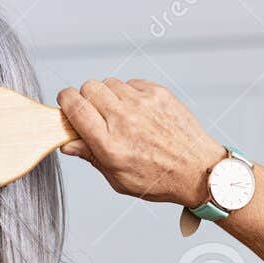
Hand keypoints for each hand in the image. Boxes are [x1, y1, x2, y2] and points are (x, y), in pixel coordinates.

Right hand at [56, 79, 225, 206]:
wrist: (198, 170)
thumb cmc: (158, 179)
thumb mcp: (118, 178)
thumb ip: (91, 156)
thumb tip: (67, 143)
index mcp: (110, 144)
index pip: (75, 107)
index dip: (65, 101)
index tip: (66, 104)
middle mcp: (124, 120)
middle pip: (89, 88)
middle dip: (85, 98)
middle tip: (93, 113)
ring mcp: (143, 103)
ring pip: (110, 83)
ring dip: (108, 96)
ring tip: (119, 114)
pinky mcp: (158, 93)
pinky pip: (131, 83)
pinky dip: (129, 94)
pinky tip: (138, 112)